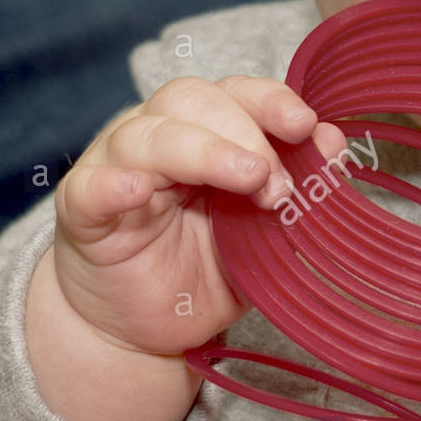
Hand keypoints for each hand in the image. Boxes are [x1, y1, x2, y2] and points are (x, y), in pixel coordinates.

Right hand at [52, 75, 346, 355]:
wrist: (143, 327)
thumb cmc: (204, 270)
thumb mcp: (266, 235)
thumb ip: (300, 193)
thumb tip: (336, 144)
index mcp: (206, 134)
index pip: (236, 94)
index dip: (270, 101)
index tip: (305, 126)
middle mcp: (160, 137)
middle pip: (192, 100)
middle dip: (245, 134)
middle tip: (277, 184)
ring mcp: (116, 168)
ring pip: (147, 134)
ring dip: (203, 151)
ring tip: (247, 180)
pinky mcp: (83, 210)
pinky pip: (92, 187)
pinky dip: (115, 183)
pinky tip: (139, 190)